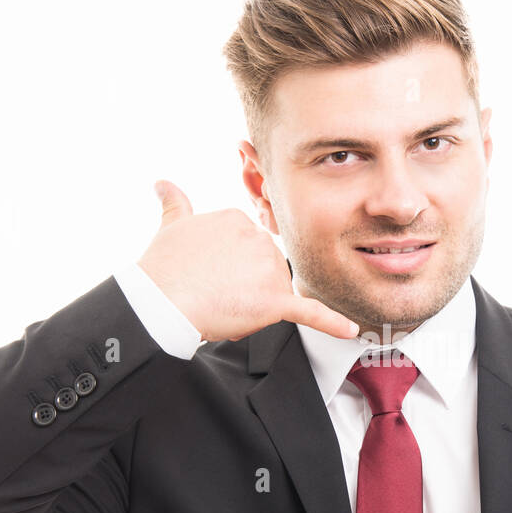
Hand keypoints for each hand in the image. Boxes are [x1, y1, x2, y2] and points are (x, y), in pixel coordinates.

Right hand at [138, 180, 358, 342]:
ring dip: (255, 306)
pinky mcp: (275, 301)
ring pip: (275, 292)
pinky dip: (331, 323)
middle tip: (213, 294)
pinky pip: (309, 312)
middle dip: (244, 288)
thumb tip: (161, 183)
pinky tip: (350, 329)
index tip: (209, 275)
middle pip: (265, 270)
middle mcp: (259, 238)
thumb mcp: (171, 227)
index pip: (249, 248)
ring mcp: (269, 269)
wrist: (161, 301)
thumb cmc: (164, 268)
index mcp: (237, 218)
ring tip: (223, 307)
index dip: (231, 269)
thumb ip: (174, 204)